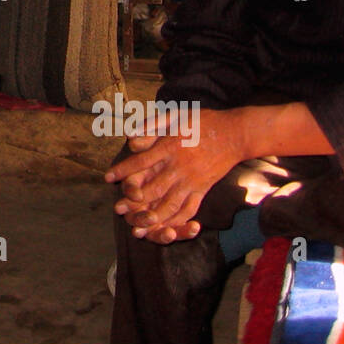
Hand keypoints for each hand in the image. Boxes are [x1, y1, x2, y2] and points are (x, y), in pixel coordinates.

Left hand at [105, 107, 245, 243]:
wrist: (236, 133)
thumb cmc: (202, 121)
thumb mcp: (175, 114)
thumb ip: (152, 125)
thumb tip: (131, 138)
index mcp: (170, 146)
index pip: (141, 161)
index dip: (123, 170)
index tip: (108, 177)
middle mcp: (179, 166)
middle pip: (153, 187)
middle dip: (134, 200)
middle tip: (118, 209)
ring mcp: (192, 180)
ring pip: (170, 203)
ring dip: (153, 216)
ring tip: (138, 225)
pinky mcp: (203, 189)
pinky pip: (190, 209)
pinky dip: (177, 221)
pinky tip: (166, 228)